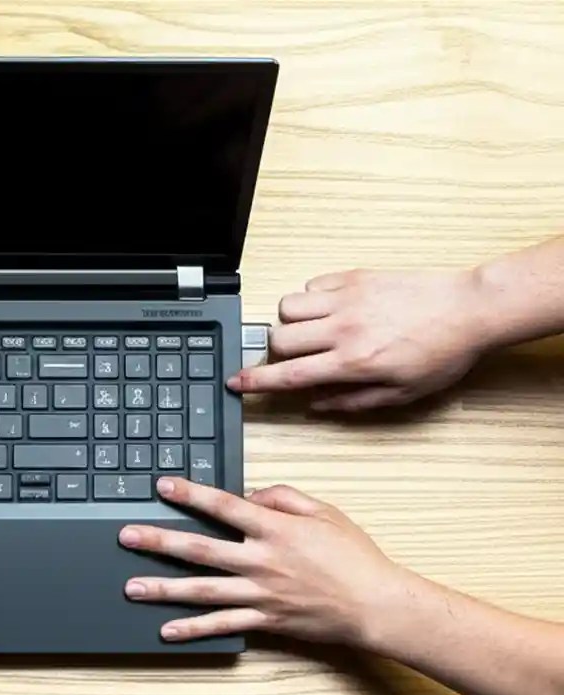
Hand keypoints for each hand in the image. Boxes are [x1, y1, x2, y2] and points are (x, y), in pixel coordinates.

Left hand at [118, 477, 411, 645]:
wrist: (377, 605)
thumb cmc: (355, 557)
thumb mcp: (324, 512)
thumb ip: (284, 496)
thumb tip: (250, 492)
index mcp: (275, 529)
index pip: (224, 506)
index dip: (191, 494)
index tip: (162, 486)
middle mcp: (262, 561)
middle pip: (200, 549)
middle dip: (159, 541)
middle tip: (126, 536)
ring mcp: (261, 594)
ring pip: (203, 589)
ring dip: (164, 588)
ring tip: (131, 586)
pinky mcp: (266, 620)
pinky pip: (223, 624)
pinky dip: (193, 629)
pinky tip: (167, 630)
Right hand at [227, 268, 486, 410]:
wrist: (470, 310)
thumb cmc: (443, 353)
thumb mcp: (402, 394)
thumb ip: (353, 402)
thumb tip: (316, 405)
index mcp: (353, 362)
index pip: (290, 375)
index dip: (257, 382)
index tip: (237, 383)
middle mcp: (344, 329)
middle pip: (278, 338)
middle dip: (276, 352)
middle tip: (295, 357)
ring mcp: (347, 299)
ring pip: (287, 306)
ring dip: (289, 322)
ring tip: (310, 330)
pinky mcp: (355, 277)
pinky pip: (311, 284)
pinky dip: (310, 298)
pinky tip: (329, 309)